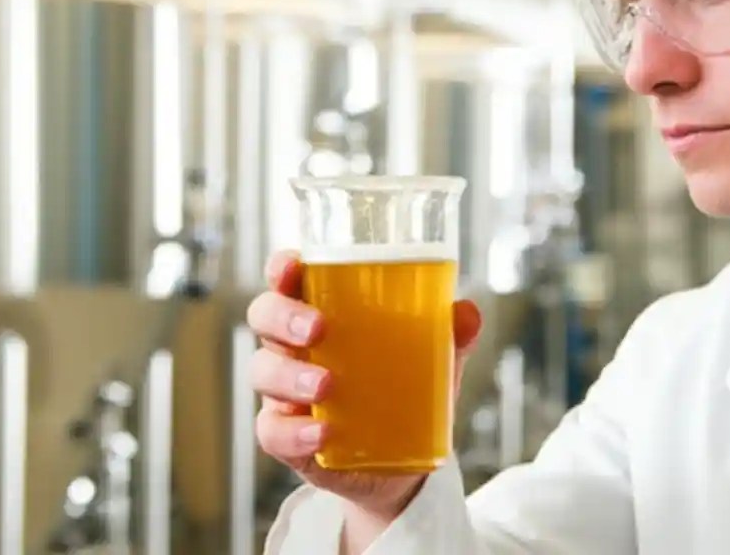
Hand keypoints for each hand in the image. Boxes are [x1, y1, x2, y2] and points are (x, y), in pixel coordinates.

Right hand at [247, 250, 482, 521]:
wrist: (400, 463)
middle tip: (317, 328)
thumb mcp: (431, 362)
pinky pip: (272, 431)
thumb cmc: (403, 392)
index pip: (288, 280)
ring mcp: (284, 392)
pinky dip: (294, 431)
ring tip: (325, 386)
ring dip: (289, 375)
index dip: (281, 268)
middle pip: (264, 317)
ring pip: (262, 371)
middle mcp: (294, 347)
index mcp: (320, 315)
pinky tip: (322, 433)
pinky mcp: (286, 436)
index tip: (291, 266)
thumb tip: (467, 312)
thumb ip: (448, 337)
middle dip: (282, 317)